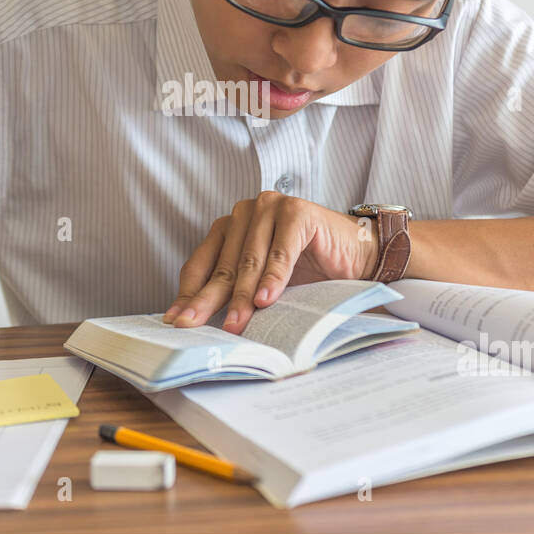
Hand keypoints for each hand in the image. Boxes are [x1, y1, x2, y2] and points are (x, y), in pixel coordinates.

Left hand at [163, 192, 378, 334]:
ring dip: (242, 296)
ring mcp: (271, 207)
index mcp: (230, 227)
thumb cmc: (309, 270)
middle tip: (193, 326)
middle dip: (208, 301)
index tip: (176, 321)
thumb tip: (199, 322)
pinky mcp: (297, 212)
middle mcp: (246, 212)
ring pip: (249, 261)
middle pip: (223, 266)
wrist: (357, 256)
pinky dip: (273, 278)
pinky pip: (280, 251)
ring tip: (235, 324)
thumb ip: (235, 292)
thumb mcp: (263, 284)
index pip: (201, 264)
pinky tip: (265, 299)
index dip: (189, 295)